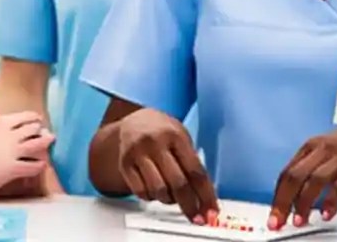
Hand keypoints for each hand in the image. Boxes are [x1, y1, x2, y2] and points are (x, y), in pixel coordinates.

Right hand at [0, 110, 54, 199]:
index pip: (21, 117)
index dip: (32, 118)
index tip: (38, 120)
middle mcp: (7, 135)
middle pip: (32, 129)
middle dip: (41, 131)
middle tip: (48, 134)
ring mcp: (10, 152)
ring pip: (37, 145)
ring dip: (45, 144)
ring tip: (50, 144)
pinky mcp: (11, 169)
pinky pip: (33, 166)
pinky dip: (40, 165)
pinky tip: (42, 165)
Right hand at [115, 108, 217, 223]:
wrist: (134, 119)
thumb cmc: (163, 132)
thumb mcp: (182, 139)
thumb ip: (192, 165)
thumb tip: (204, 199)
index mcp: (175, 135)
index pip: (195, 171)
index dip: (206, 195)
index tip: (211, 211)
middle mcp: (155, 143)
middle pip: (177, 183)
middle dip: (190, 205)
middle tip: (197, 218)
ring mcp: (137, 153)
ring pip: (158, 190)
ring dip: (170, 201)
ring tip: (173, 197)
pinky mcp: (124, 164)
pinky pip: (140, 192)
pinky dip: (152, 198)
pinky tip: (156, 192)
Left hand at [269, 117, 336, 230]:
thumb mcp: (328, 150)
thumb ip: (311, 168)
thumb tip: (293, 196)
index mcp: (312, 146)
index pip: (287, 173)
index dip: (277, 196)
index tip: (273, 214)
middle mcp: (323, 150)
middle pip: (295, 177)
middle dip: (283, 202)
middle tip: (278, 222)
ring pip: (314, 181)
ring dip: (304, 204)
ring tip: (299, 221)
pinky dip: (331, 201)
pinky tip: (326, 214)